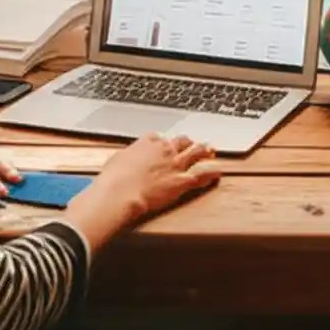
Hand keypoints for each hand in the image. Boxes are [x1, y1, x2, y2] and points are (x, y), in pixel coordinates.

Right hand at [96, 133, 218, 216]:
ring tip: (210, 150)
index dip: (163, 141)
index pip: (160, 137)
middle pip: (182, 140)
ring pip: (196, 152)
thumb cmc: (113, 180)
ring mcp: (175, 164)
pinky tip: (217, 172)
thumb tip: (126, 161)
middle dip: (187, 142)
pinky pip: (203, 174)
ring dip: (204, 151)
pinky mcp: (182, 180)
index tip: (164, 144)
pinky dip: (212, 173)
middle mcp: (164, 150)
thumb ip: (126, 158)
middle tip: (191, 144)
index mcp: (147, 142)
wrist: (120, 192)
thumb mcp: (116, 161)